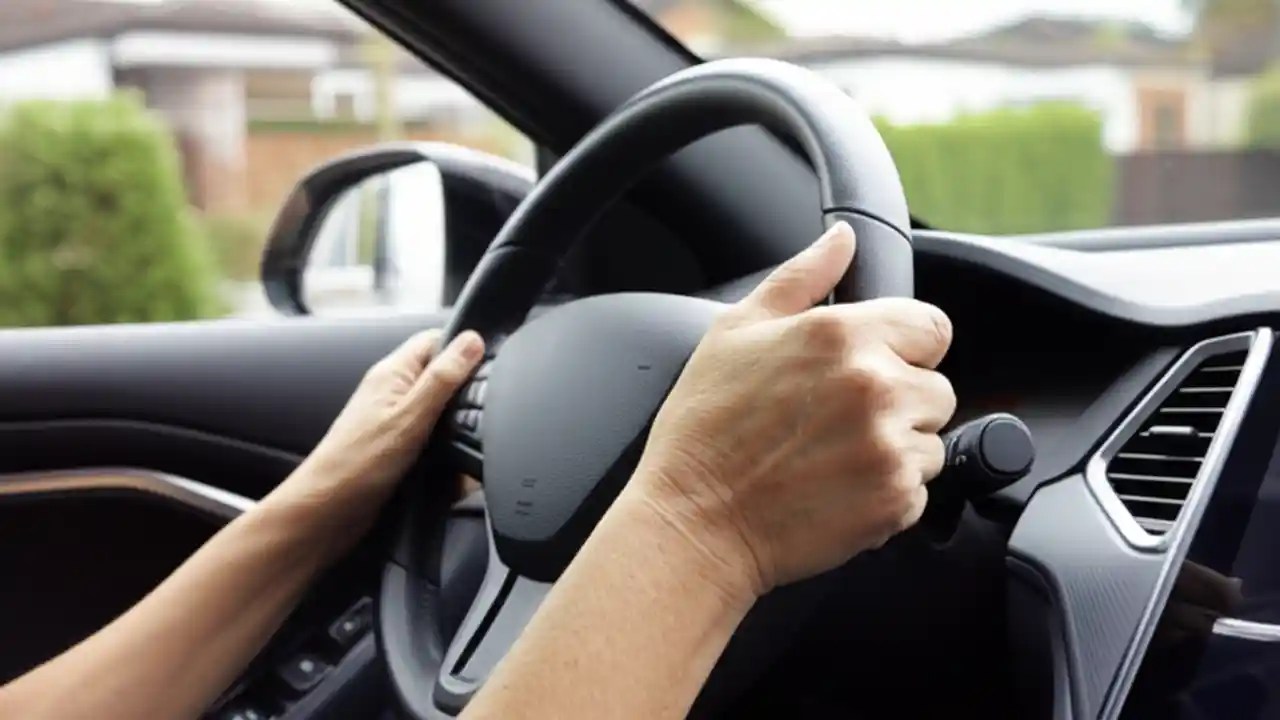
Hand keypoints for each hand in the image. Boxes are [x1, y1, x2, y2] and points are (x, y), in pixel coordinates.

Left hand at [270, 329, 484, 536]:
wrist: (327, 512)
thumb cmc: (357, 463)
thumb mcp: (411, 415)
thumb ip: (443, 377)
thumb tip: (471, 340)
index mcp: (393, 373)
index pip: (434, 340)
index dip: (463, 347)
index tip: (490, 364)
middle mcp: (394, 393)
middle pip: (442, 377)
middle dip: (466, 393)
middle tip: (485, 411)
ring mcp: (396, 422)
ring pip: (442, 413)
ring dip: (459, 428)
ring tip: (473, 443)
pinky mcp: (400, 450)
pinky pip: (435, 443)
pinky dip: (450, 455)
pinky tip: (459, 471)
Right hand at [630, 222, 955, 599]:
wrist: (695, 522)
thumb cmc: (705, 429)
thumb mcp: (736, 332)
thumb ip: (801, 276)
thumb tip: (842, 237)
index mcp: (844, 334)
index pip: (931, 327)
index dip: (903, 347)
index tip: (872, 367)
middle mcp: (877, 386)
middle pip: (937, 388)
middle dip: (899, 402)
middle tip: (836, 421)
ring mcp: (891, 446)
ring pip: (930, 441)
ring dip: (895, 450)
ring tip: (831, 458)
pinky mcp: (896, 500)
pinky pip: (919, 490)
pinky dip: (886, 494)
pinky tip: (834, 489)